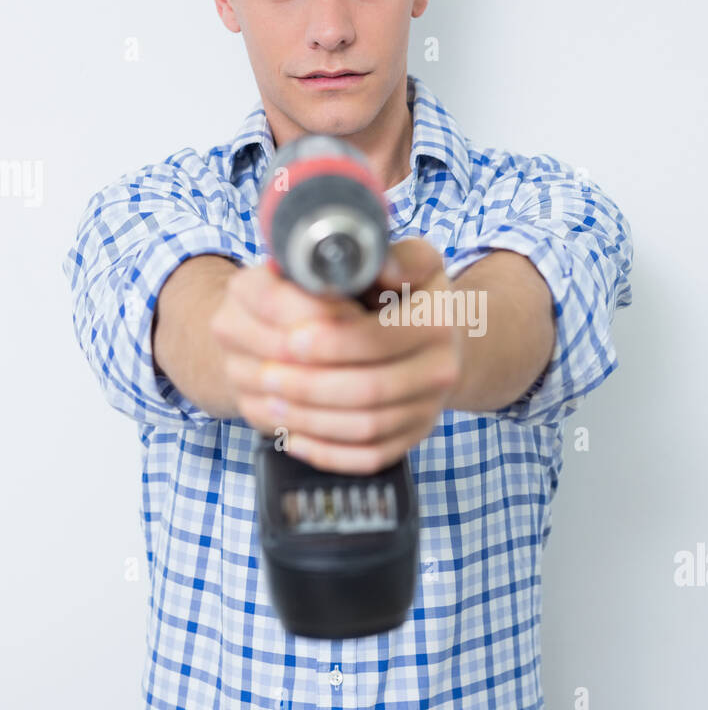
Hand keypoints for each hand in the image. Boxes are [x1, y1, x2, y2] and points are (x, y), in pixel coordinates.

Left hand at [209, 239, 465, 472]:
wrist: (438, 339)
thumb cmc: (404, 293)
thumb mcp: (403, 258)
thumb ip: (381, 252)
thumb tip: (369, 262)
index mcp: (437, 320)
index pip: (376, 338)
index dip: (329, 342)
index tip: (288, 337)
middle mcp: (441, 368)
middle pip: (368, 389)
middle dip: (308, 385)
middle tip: (264, 374)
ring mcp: (428, 409)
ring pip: (365, 428)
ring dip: (310, 418)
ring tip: (268, 400)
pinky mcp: (411, 438)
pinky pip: (369, 458)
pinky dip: (327, 451)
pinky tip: (293, 436)